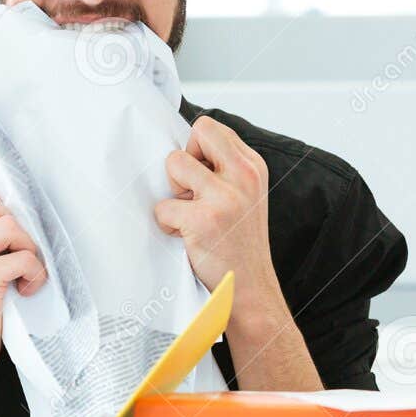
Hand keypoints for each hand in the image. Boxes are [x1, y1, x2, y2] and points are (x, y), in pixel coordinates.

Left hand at [154, 116, 281, 329]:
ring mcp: (225, 197)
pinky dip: (167, 224)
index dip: (196, 149)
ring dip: (172, 194)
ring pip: (174, 164)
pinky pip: (163, 207)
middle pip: (197, 133)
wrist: (250, 288)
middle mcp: (244, 176)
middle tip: (191, 193)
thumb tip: (181, 150)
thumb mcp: (244, 195)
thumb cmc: (238, 242)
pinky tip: (187, 237)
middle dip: (184, 161)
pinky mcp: (203, 219)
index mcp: (252, 166)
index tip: (200, 178)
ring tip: (189, 216)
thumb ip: (222, 169)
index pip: (210, 128)